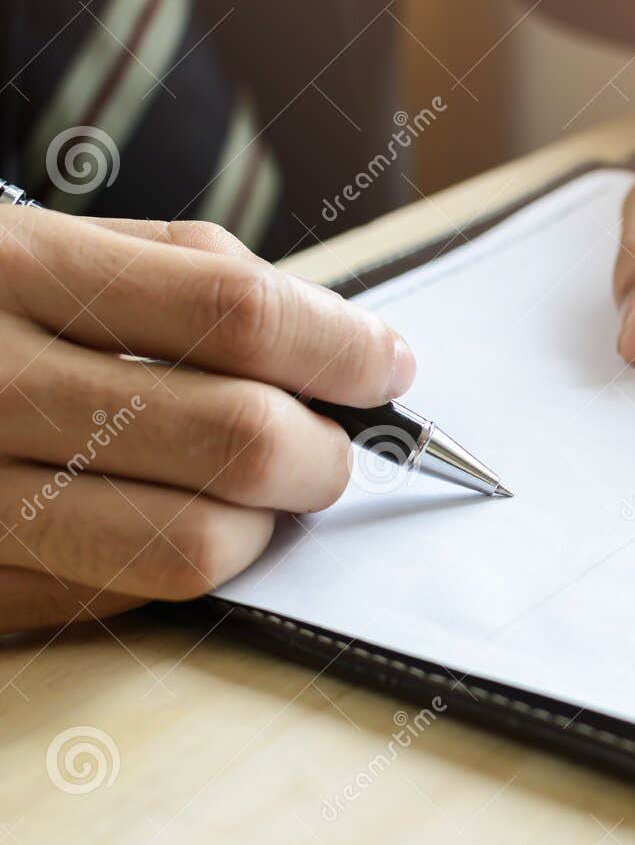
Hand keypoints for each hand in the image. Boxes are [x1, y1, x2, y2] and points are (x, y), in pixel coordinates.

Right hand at [0, 211, 415, 632]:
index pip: (234, 311)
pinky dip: (178, 568)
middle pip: (233, 438)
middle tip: (335, 445)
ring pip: (191, 549)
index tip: (387, 365)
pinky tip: (170, 524)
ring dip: (265, 527)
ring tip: (264, 496)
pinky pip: (121, 602)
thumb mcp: (43, 241)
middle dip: (323, 452)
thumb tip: (348, 341)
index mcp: (10, 270)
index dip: (339, 346)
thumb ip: (191, 275)